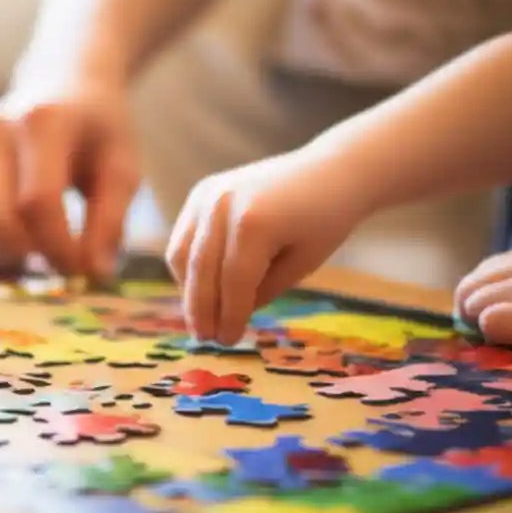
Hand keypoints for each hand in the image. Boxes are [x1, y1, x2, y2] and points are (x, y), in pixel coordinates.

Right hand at [0, 80, 139, 279]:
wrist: (63, 84)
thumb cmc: (99, 129)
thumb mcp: (122, 168)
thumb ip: (110, 221)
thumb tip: (93, 275)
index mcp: (40, 123)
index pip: (38, 203)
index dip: (59, 249)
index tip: (83, 273)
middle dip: (30, 261)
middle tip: (61, 268)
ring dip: (7, 258)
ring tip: (43, 251)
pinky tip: (14, 238)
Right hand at [166, 148, 372, 344]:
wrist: (329, 171)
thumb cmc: (326, 220)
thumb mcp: (301, 264)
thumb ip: (263, 290)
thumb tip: (230, 314)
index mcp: (254, 223)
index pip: (233, 282)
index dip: (229, 316)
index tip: (228, 341)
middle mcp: (222, 205)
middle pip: (201, 270)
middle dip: (202, 310)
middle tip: (206, 339)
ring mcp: (207, 195)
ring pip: (182, 254)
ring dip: (189, 290)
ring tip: (202, 318)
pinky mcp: (201, 192)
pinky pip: (184, 237)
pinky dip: (188, 266)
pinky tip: (202, 288)